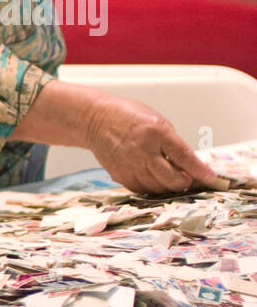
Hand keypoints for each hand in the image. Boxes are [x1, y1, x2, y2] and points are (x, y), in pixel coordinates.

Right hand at [86, 94, 217, 193]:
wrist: (95, 120)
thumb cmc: (128, 117)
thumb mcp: (157, 121)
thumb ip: (172, 143)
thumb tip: (186, 165)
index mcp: (157, 132)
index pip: (184, 157)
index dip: (200, 171)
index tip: (210, 178)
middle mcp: (143, 150)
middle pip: (172, 179)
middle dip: (184, 182)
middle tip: (187, 178)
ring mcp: (129, 164)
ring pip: (157, 188)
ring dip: (167, 186)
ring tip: (170, 178)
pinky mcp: (119, 173)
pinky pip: (140, 189)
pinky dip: (150, 187)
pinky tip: (153, 179)